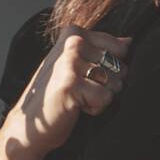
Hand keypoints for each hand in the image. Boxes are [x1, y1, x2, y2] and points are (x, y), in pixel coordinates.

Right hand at [8, 26, 132, 156]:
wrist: (30, 126)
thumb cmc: (57, 94)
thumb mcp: (78, 65)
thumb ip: (103, 50)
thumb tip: (130, 40)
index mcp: (74, 33)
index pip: (121, 48)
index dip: (111, 69)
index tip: (86, 76)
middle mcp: (73, 43)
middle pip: (121, 67)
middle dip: (107, 85)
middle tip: (81, 90)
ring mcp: (70, 62)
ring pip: (116, 83)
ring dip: (101, 98)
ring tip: (78, 98)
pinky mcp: (71, 84)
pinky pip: (106, 98)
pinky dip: (95, 108)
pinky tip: (76, 107)